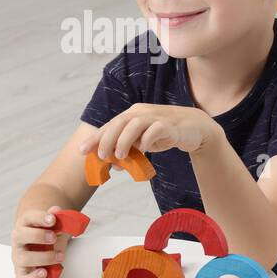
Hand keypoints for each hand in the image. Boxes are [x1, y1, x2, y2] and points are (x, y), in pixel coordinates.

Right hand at [11, 205, 73, 277]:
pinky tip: (44, 272)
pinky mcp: (22, 272)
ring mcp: (19, 256)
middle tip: (54, 238)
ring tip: (60, 256)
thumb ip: (56, 217)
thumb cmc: (47, 233)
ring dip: (44, 257)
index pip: (28, 217)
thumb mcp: (54, 224)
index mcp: (25, 223)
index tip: (53, 219)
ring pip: (23, 258)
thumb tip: (56, 210)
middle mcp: (18, 239)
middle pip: (20, 235)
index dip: (40, 217)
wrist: (42, 244)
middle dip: (38, 236)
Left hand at [78, 103, 219, 159]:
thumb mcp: (143, 142)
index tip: (82, 151)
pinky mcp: (169, 125)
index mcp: (132, 114)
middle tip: (102, 156)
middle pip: (119, 122)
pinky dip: (146, 140)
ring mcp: (155, 117)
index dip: (95, 138)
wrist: (194, 128)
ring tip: (120, 156)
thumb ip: (129, 150)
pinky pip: (155, 130)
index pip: (110, 125)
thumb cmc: (164, 134)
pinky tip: (143, 151)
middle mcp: (141, 112)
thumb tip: (113, 165)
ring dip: (124, 141)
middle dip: (106, 139)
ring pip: (134, 124)